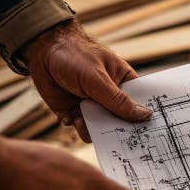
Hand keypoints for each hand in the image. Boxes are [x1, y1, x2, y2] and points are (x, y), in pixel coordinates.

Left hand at [20, 20, 149, 142]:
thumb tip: (145, 115)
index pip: (139, 103)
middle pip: (121, 120)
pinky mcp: (75, 112)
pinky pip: (81, 128)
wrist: (41, 52)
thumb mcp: (98, 79)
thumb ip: (118, 100)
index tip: (148, 131)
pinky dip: (76, 126)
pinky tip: (69, 116)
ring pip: (101, 127)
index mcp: (123, 83)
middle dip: (117, 128)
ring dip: (93, 129)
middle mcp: (110, 96)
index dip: (144, 117)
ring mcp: (93, 105)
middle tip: (115, 137)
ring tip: (81, 121)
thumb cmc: (74, 56)